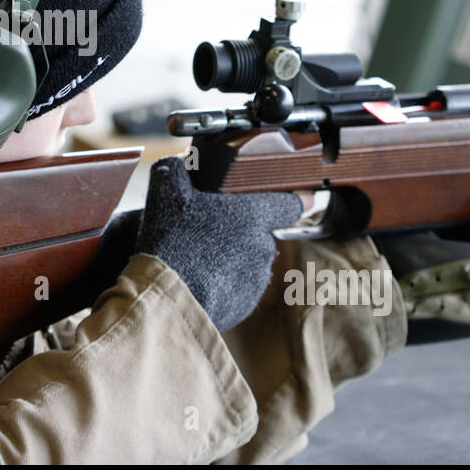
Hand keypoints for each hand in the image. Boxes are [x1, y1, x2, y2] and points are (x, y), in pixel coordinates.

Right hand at [134, 157, 303, 331]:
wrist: (170, 297)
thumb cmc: (173, 243)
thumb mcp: (166, 194)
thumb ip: (172, 171)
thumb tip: (172, 164)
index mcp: (252, 215)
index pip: (289, 203)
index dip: (296, 198)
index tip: (303, 197)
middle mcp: (262, 246)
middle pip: (257, 232)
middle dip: (236, 231)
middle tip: (205, 232)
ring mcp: (257, 279)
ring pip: (247, 262)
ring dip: (229, 259)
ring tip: (195, 260)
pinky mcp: (245, 305)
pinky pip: (237, 288)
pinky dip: (222, 284)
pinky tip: (197, 281)